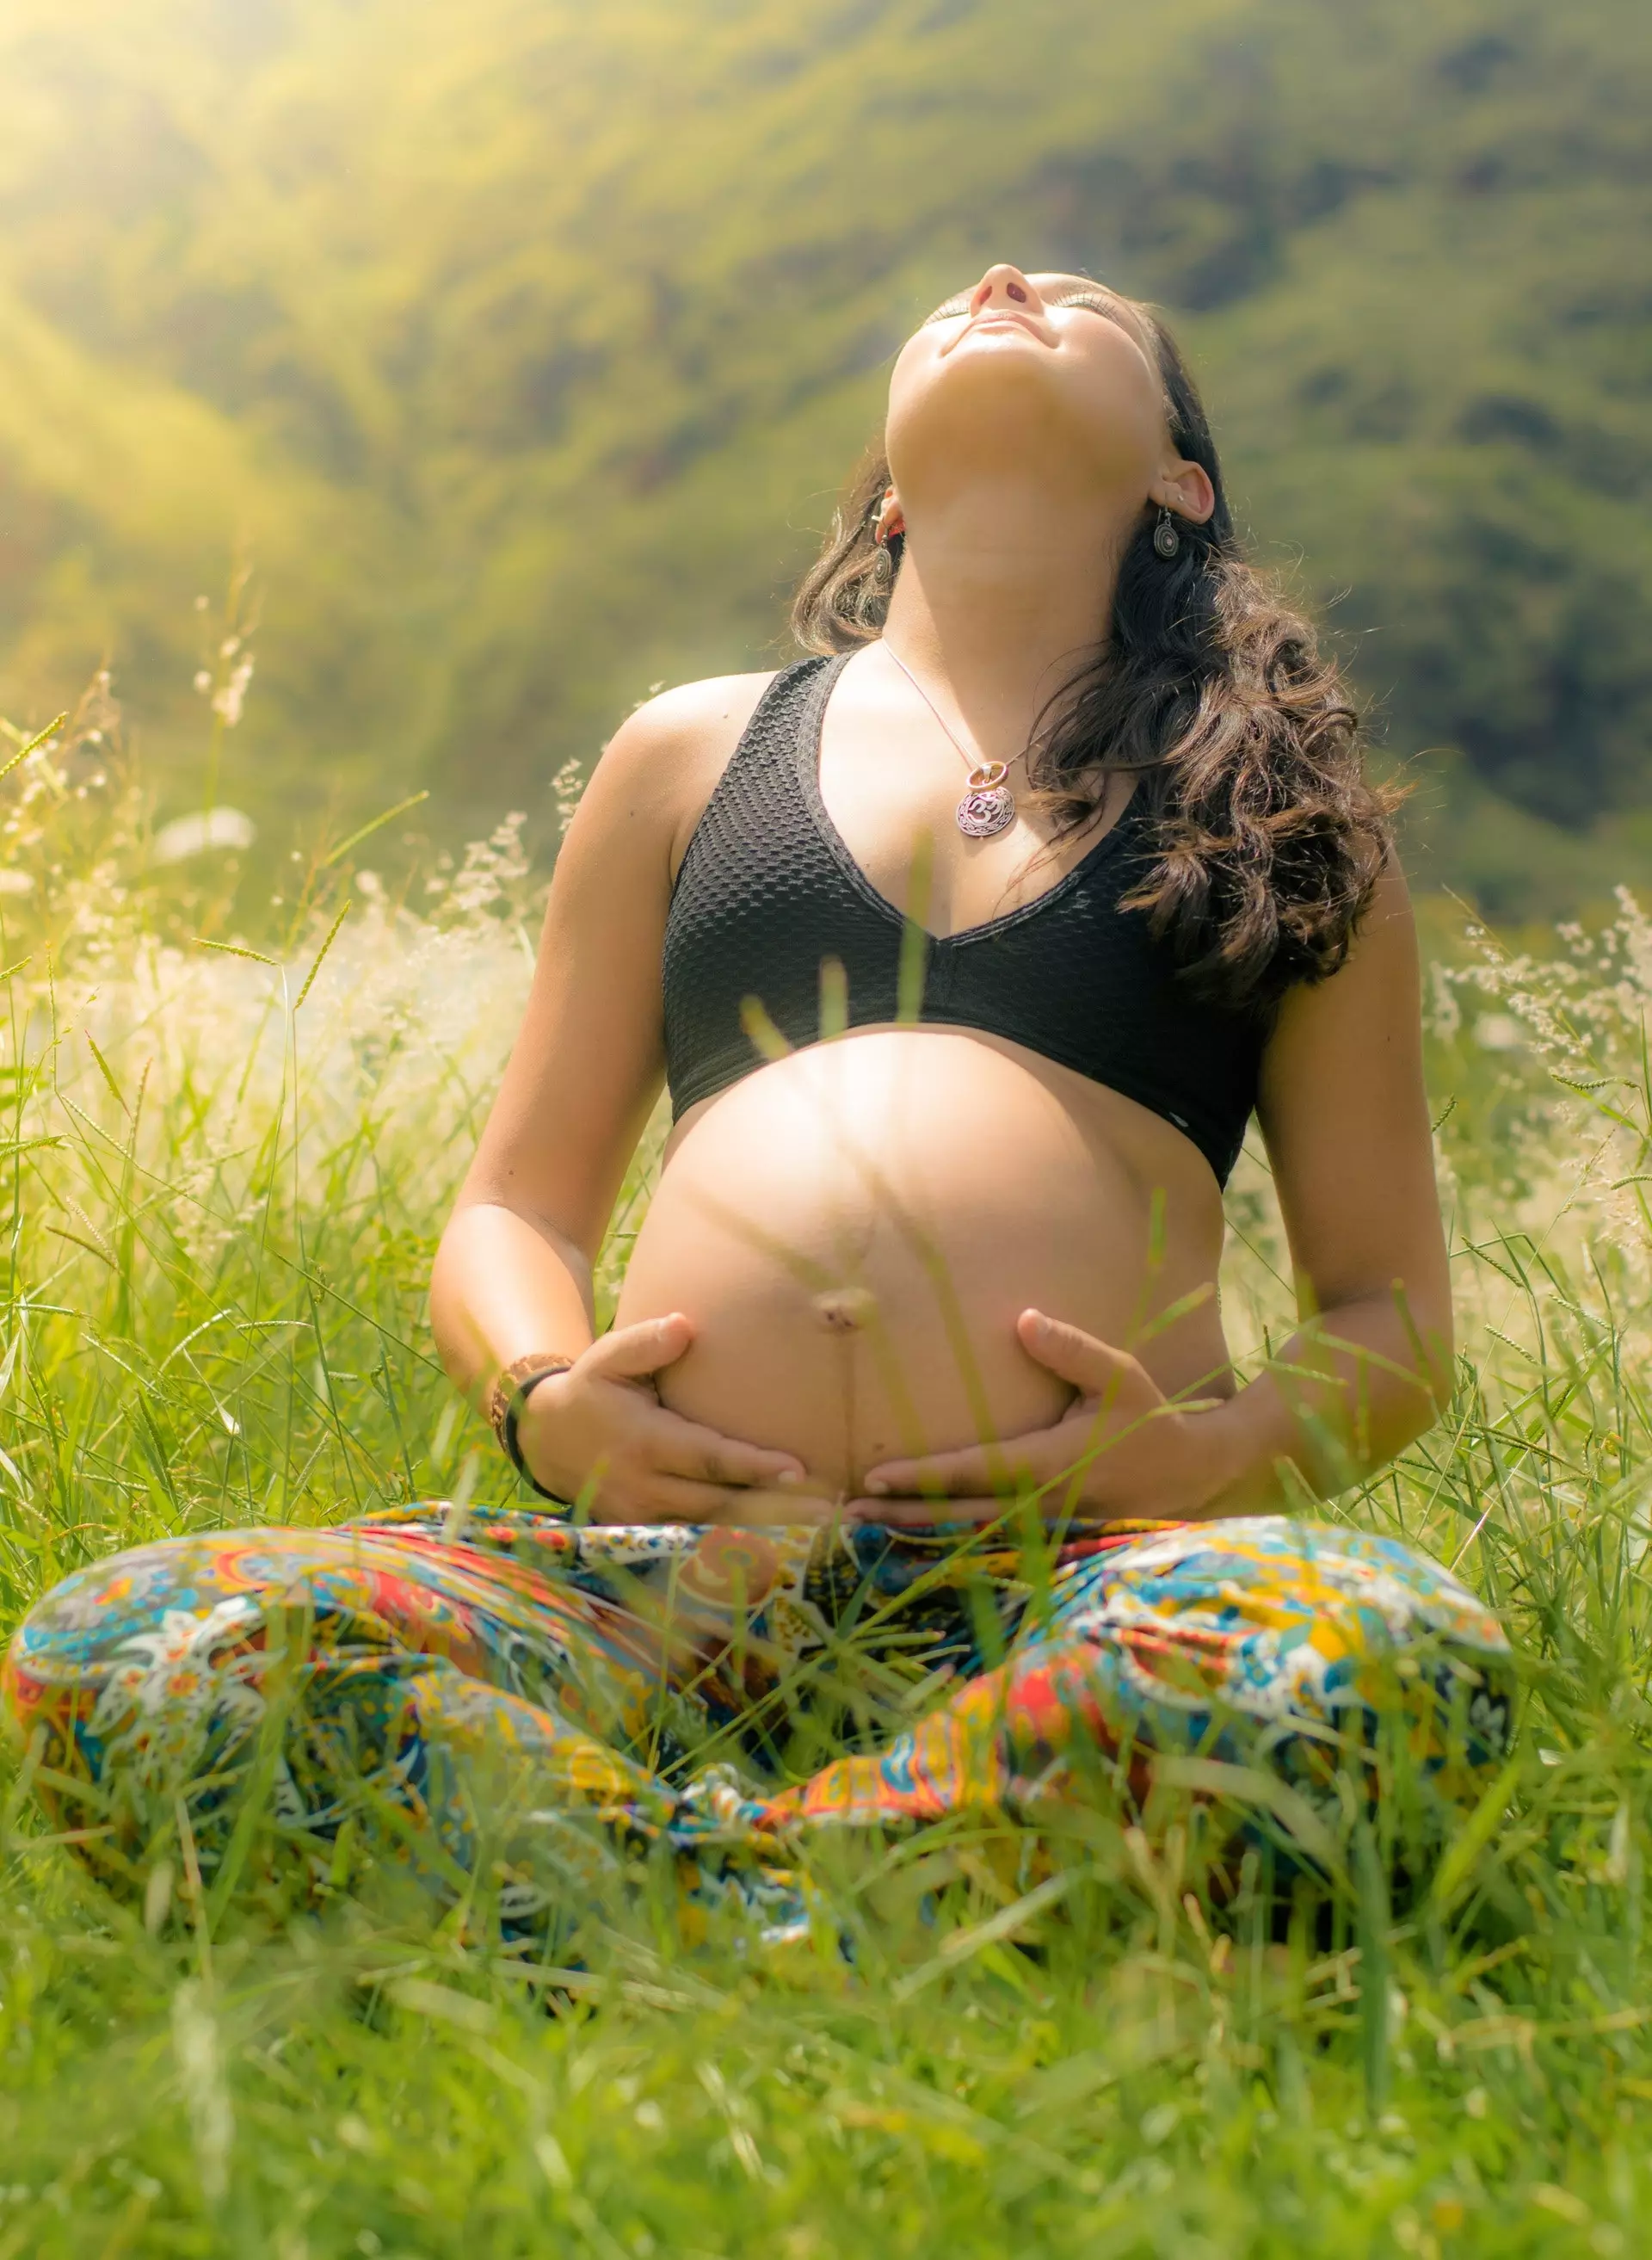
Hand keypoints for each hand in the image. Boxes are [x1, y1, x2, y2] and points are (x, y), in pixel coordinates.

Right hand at [517, 1313, 828, 1524]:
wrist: (546, 1440)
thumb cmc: (592, 1389)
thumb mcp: (607, 1358)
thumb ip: (645, 1342)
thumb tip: (685, 1325)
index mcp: (644, 1442)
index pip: (707, 1458)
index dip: (751, 1465)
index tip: (796, 1468)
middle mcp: (646, 1487)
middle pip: (719, 1504)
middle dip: (774, 1509)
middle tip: (828, 1513)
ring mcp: (645, 1517)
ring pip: (712, 1530)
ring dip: (764, 1533)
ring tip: (819, 1533)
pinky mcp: (646, 1533)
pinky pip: (697, 1543)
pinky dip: (736, 1546)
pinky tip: (781, 1547)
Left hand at [849, 1309, 1227, 1525]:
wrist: (1192, 1475)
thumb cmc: (1149, 1418)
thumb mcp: (1120, 1375)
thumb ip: (1072, 1350)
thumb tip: (1024, 1319)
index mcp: (1052, 1463)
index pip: (975, 1471)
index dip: (923, 1476)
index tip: (874, 1476)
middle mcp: (1042, 1505)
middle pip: (959, 1515)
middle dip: (901, 1515)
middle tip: (846, 1513)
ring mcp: (1045, 1532)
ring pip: (969, 1537)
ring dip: (915, 1535)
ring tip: (861, 1530)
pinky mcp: (1048, 1543)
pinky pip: (988, 1546)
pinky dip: (946, 1545)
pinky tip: (908, 1543)